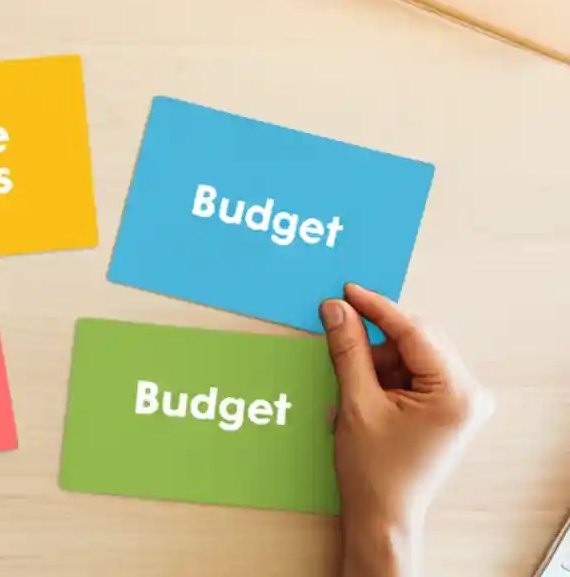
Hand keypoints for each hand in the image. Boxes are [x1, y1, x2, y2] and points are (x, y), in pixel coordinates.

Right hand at [320, 284, 493, 576]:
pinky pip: (415, 373)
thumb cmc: (374, 471)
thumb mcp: (356, 403)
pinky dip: (386, 374)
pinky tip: (365, 391)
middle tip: (337, 329)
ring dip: (378, 360)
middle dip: (376, 339)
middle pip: (417, 341)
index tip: (347, 290)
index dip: (377, 308)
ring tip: (353, 387)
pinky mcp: (448, 409)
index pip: (415, 332)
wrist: (383, 516)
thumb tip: (336, 309)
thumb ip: (348, 350)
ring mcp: (461, 402)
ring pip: (413, 355)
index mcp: (456, 393)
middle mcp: (469, 394)